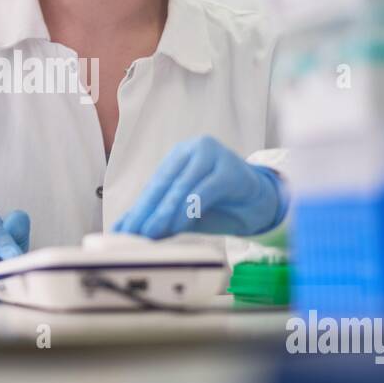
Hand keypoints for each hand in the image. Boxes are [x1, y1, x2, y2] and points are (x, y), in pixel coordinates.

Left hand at [113, 135, 285, 238]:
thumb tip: (124, 230)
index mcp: (179, 156)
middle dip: (147, 211)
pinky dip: (187, 209)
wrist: (259, 202)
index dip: (138, 208)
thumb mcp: (184, 211)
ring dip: (164, 212)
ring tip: (151, 232)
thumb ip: (158, 216)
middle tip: (133, 233)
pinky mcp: (229, 169)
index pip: (155, 183)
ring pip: (182, 187)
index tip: (124, 230)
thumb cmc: (220, 204)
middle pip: (164, 183)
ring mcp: (213, 155)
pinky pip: (203, 191)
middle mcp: (194, 149)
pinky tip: (176, 225)